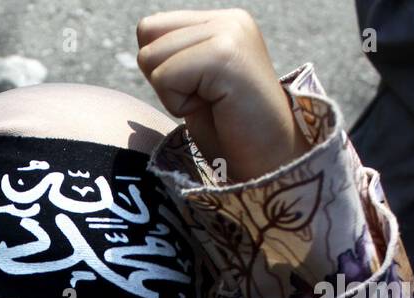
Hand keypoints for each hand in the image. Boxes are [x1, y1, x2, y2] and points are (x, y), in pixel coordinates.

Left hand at [136, 8, 307, 181]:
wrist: (270, 161)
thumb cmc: (230, 132)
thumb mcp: (195, 83)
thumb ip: (174, 53)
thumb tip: (142, 35)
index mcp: (221, 21)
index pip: (149, 27)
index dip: (159, 68)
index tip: (198, 90)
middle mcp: (229, 19)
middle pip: (146, 36)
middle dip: (163, 80)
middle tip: (206, 100)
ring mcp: (229, 32)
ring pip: (150, 57)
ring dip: (172, 94)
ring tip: (212, 103)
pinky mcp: (225, 54)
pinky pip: (165, 77)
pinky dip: (179, 105)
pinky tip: (214, 108)